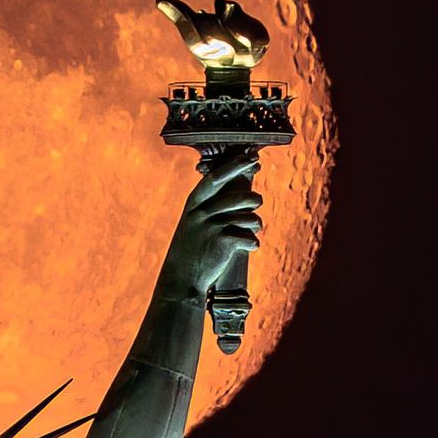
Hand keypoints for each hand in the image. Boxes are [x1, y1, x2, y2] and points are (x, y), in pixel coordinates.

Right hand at [160, 152, 262, 300]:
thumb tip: (235, 195)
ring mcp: (212, 228)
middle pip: (240, 198)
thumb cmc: (190, 251)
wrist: (180, 280)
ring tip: (251, 231)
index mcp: (193, 205)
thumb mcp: (192, 225)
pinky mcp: (223, 243)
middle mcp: (202, 213)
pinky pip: (251, 239)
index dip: (235, 166)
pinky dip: (252, 244)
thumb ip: (209, 209)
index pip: (215, 178)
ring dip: (255, 226)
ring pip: (249, 218)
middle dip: (254, 200)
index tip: (252, 158)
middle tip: (257, 203)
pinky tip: (247, 248)